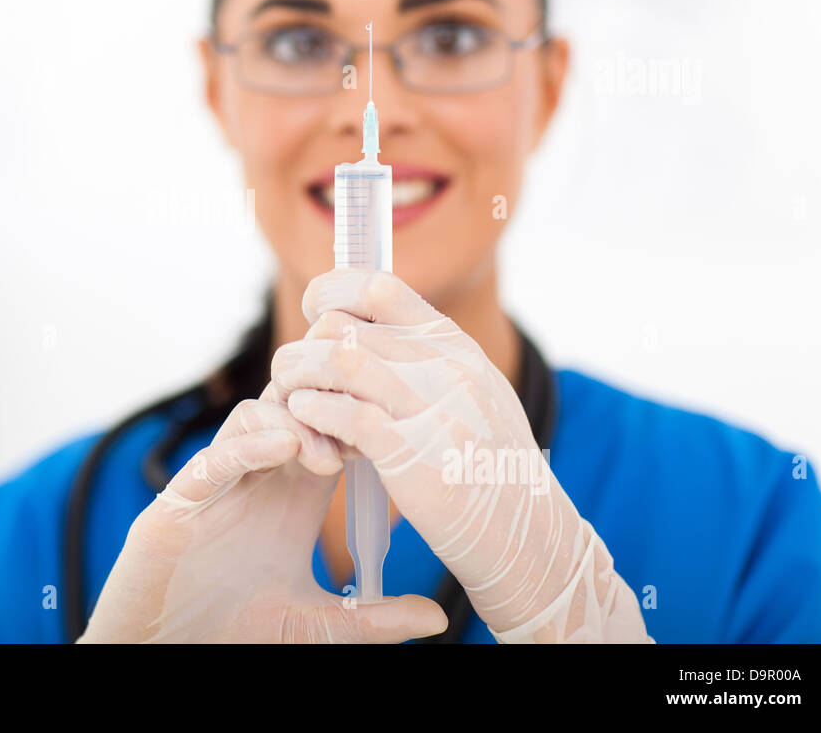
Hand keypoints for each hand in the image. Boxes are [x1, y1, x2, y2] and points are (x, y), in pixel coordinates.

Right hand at [78, 387, 447, 642]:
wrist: (166, 653)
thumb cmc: (233, 631)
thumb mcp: (316, 624)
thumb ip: (372, 619)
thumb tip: (436, 620)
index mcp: (290, 497)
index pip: (327, 433)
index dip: (358, 423)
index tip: (394, 434)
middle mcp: (255, 480)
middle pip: (291, 410)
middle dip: (327, 410)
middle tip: (362, 430)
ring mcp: (217, 485)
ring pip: (253, 419)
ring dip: (293, 425)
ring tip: (327, 456)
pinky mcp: (178, 501)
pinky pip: (213, 457)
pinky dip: (248, 446)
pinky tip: (283, 449)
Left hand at [270, 268, 652, 642]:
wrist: (529, 534)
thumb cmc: (489, 466)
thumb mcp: (472, 392)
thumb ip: (427, 356)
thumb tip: (369, 322)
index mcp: (454, 345)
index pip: (379, 287)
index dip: (332, 293)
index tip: (315, 316)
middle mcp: (445, 366)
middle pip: (344, 326)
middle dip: (304, 346)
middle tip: (295, 374)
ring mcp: (431, 408)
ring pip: (338, 361)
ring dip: (299, 376)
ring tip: (291, 396)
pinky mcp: (412, 455)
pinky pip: (345, 415)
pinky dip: (314, 414)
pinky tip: (308, 423)